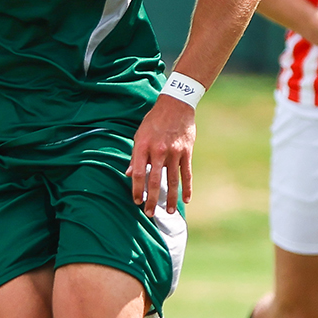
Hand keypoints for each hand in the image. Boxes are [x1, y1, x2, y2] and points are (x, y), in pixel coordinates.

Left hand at [128, 95, 194, 213]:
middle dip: (151, 199)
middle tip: (149, 213)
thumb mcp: (139, 135)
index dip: (137, 189)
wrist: (176, 105)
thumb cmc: (154, 121)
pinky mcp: (187, 152)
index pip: (139, 174)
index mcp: (143, 146)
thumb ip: (135, 156)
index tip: (136, 201)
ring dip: (170, 198)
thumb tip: (130, 174)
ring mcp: (174, 152)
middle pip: (154, 180)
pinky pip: (186, 173)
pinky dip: (187, 188)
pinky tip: (186, 200)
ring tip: (168, 212)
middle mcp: (158, 151)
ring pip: (172, 180)